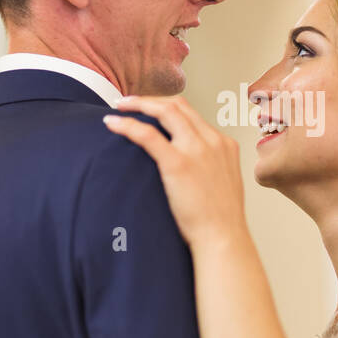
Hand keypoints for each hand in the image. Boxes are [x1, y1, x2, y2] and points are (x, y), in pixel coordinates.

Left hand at [102, 95, 247, 248]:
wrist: (223, 238)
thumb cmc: (220, 221)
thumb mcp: (223, 184)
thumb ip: (209, 168)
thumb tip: (191, 168)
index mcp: (224, 145)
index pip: (193, 114)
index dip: (168, 108)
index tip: (150, 111)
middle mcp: (212, 141)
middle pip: (179, 105)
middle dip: (151, 100)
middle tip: (129, 102)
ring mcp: (197, 150)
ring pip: (165, 111)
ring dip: (138, 104)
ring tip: (119, 106)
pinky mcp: (179, 163)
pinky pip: (148, 135)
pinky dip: (128, 124)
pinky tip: (113, 124)